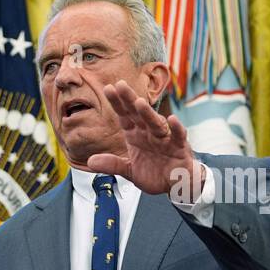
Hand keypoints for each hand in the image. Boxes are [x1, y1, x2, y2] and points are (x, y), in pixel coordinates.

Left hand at [86, 80, 203, 198]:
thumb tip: (90, 161)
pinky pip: (178, 136)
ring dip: (148, 113)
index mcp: (136, 135)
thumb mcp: (129, 170)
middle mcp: (149, 133)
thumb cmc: (154, 173)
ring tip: (139, 102)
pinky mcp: (179, 147)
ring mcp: (164, 139)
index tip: (108, 88)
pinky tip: (172, 119)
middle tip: (120, 84)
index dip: (117, 103)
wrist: (175, 184)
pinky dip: (176, 128)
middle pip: (138, 114)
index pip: (125, 116)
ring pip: (156, 123)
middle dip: (130, 100)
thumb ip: (112, 164)